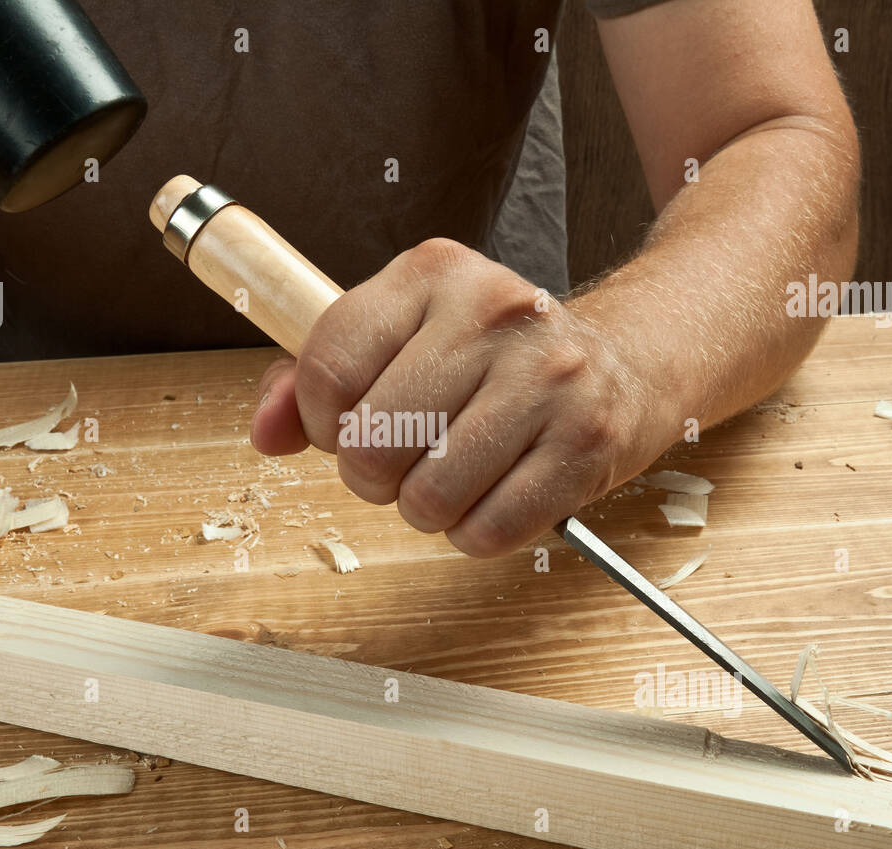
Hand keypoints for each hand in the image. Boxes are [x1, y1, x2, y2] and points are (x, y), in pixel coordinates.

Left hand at [251, 238, 677, 556]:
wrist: (627, 359)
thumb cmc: (494, 359)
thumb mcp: (403, 338)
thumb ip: (315, 379)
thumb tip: (264, 434)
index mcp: (431, 274)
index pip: (327, 368)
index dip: (323, 422)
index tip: (351, 426)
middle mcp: (493, 312)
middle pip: (370, 444)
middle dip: (374, 476)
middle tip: (409, 458)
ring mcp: (546, 376)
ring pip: (426, 497)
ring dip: (427, 509)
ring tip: (454, 475)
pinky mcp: (586, 443)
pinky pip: (488, 531)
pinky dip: (477, 533)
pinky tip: (496, 494)